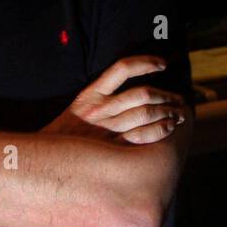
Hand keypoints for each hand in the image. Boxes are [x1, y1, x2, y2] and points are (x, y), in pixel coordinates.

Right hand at [43, 55, 188, 144]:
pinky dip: (159, 129)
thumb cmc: (66, 137)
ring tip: (178, 115)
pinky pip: (143, 135)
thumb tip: (134, 88)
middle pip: (142, 93)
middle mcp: (100, 109)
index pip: (123, 68)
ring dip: (167, 112)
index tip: (163, 64)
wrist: (48, 164)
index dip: (146, 63)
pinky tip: (168, 126)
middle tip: (179, 100)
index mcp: (91, 95)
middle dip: (166, 95)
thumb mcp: (78, 109)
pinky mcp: (113, 147)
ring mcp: (107, 129)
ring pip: (146, 112)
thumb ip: (101, 96)